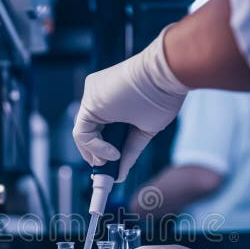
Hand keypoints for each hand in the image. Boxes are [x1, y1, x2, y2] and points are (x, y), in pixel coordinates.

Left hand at [73, 27, 188, 181]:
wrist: (166, 74)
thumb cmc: (163, 96)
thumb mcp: (145, 129)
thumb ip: (131, 150)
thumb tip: (121, 174)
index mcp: (113, 101)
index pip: (100, 131)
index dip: (104, 151)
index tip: (113, 168)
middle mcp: (99, 97)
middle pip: (90, 133)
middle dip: (97, 156)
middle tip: (109, 174)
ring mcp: (92, 96)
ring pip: (85, 134)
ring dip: (97, 155)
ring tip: (112, 165)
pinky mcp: (90, 100)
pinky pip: (82, 132)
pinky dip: (95, 148)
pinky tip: (112, 154)